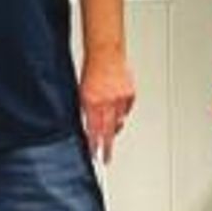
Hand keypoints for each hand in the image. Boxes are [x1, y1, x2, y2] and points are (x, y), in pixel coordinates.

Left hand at [80, 49, 135, 163]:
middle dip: (107, 147)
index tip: (95, 155)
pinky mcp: (130, 94)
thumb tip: (88, 123)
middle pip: (108, 131)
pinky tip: (119, 112)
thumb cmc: (92, 68)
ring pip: (119, 121)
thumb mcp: (81, 90)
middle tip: (106, 158)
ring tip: (112, 133)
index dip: (94, 145)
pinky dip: (122, 112)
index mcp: (93, 102)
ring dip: (115, 128)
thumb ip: (85, 108)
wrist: (106, 52)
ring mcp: (121, 99)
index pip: (94, 130)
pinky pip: (126, 109)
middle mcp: (108, 102)